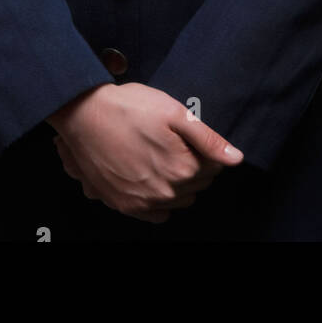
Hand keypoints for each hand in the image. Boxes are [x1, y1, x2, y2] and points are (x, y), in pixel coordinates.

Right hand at [45, 82, 243, 223]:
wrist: (84, 115)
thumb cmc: (130, 107)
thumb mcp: (174, 112)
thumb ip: (208, 138)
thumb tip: (237, 159)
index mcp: (183, 168)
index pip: (214, 167)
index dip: (204, 148)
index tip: (187, 134)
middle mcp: (165, 193)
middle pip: (197, 184)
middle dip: (193, 165)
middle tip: (172, 142)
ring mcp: (143, 203)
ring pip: (179, 200)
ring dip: (177, 183)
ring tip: (160, 155)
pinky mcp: (124, 205)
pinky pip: (156, 214)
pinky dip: (159, 200)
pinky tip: (150, 177)